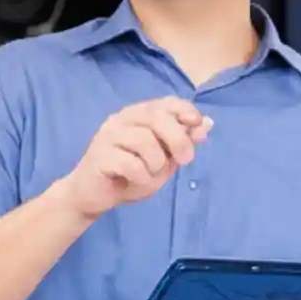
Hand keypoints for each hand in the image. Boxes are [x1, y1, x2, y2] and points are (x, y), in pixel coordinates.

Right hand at [58, 96, 211, 219]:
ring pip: (145, 141)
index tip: (197, 124)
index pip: (165, 103)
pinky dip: (141, 177)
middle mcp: (121, 120)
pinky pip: (131, 163)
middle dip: (178, 138)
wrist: (93, 196)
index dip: (184, 110)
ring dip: (156, 163)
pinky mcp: (100, 156)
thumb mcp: (164, 160)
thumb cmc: (130, 175)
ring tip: (150, 174)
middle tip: (185, 160)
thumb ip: (181, 142)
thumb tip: (207, 123)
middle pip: (156, 117)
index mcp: (138, 115)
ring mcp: (108, 136)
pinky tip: (134, 181)